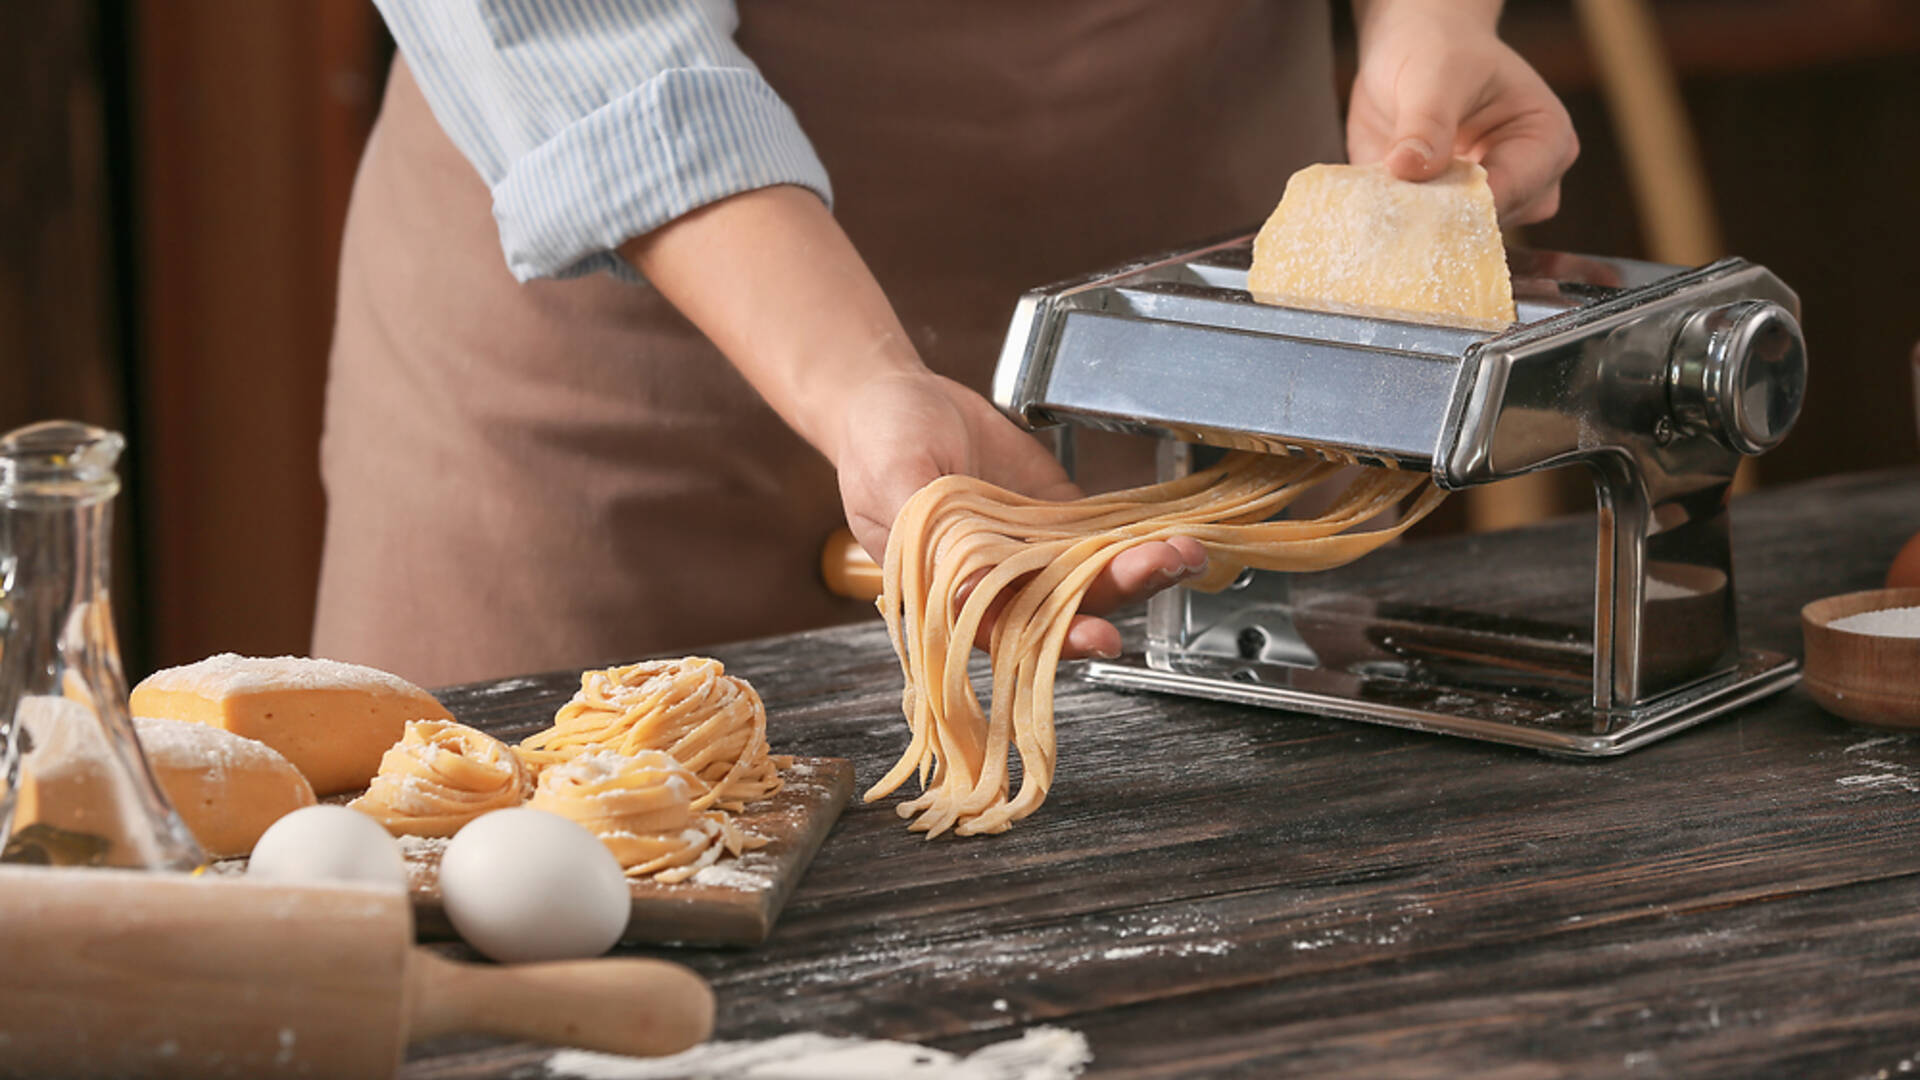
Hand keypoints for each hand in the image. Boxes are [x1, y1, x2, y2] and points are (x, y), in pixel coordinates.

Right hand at [831, 369, 1206, 658]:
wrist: (896, 395)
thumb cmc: (877, 441)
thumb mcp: (894, 479)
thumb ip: (928, 534)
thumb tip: (965, 592)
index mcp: (947, 593)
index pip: (1006, 630)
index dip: (1054, 638)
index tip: (1098, 635)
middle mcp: (996, 582)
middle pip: (1064, 605)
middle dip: (1117, 591)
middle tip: (1162, 564)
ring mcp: (1030, 551)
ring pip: (1091, 574)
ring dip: (1138, 567)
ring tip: (1182, 550)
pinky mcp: (1055, 517)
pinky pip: (1100, 534)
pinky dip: (1135, 535)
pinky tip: (1170, 530)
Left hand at [1347, 2, 1577, 224]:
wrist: (1411, 48)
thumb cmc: (1440, 50)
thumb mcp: (1435, 73)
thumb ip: (1427, 121)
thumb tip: (1409, 166)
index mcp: (1545, 142)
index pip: (1513, 190)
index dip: (1467, 207)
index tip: (1421, 211)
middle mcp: (1525, 182)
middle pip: (1490, 225)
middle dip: (1442, 224)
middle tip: (1395, 214)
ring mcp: (1484, 202)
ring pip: (1457, 240)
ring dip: (1419, 232)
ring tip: (1384, 211)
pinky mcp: (1444, 215)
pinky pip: (1424, 238)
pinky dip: (1398, 231)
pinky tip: (1374, 218)